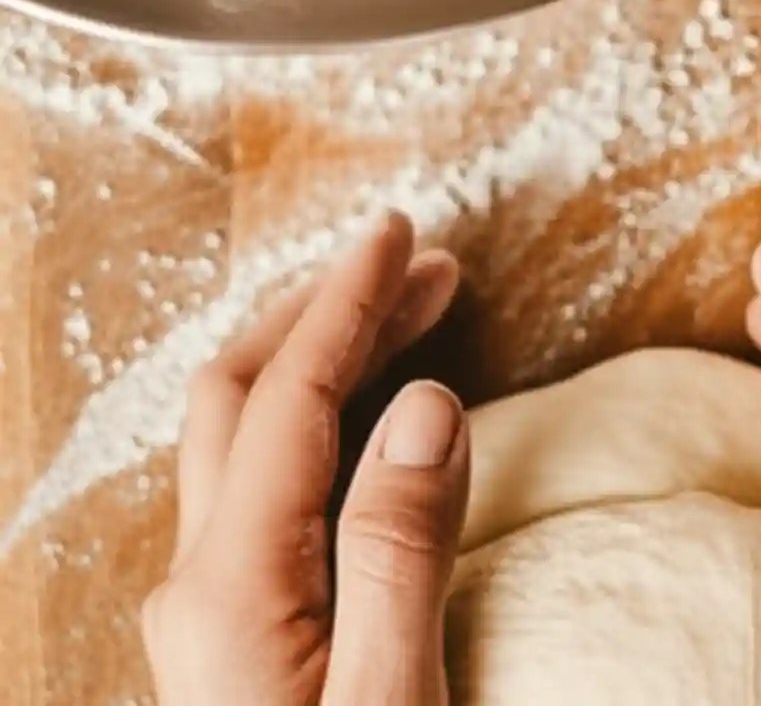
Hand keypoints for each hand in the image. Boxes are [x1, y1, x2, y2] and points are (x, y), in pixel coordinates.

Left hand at [143, 215, 471, 705]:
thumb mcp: (394, 698)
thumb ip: (398, 549)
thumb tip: (425, 406)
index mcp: (233, 588)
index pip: (292, 399)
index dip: (349, 304)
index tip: (404, 236)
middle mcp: (200, 578)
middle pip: (246, 393)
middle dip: (331, 309)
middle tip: (424, 265)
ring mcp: (208, 601)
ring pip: (244, 432)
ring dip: (317, 354)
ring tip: (404, 315)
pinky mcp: (233, 623)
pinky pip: (262, 481)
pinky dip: (313, 417)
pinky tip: (362, 417)